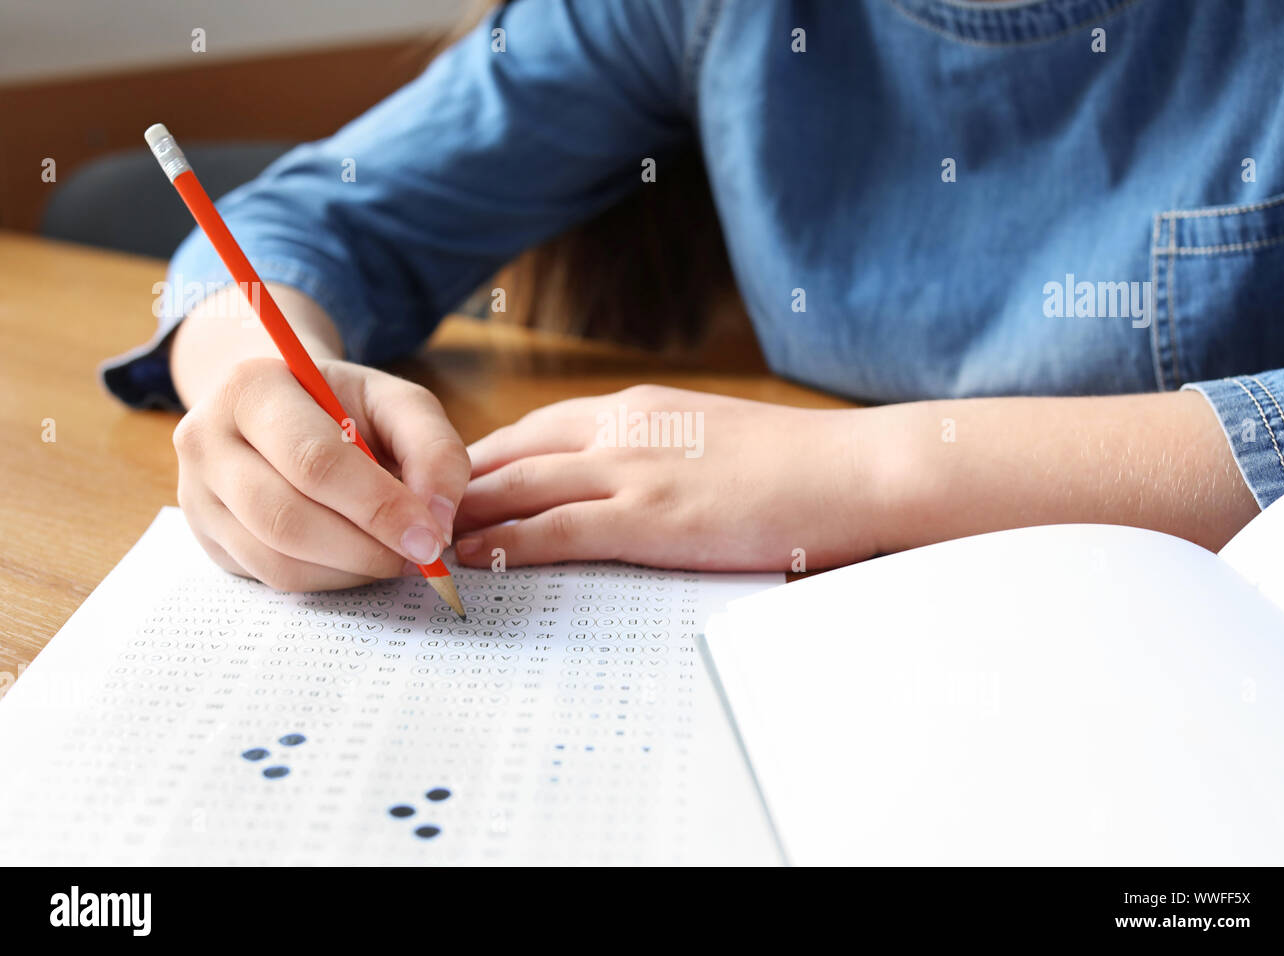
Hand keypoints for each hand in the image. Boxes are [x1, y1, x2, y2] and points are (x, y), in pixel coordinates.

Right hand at [173, 357, 470, 590]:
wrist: (286, 409)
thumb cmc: (344, 404)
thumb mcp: (396, 402)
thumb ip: (432, 448)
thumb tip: (438, 519)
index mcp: (251, 388)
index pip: (314, 462)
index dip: (379, 507)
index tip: (430, 537)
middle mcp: (207, 440)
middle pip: (288, 518)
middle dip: (368, 548)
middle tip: (421, 557)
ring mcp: (198, 495)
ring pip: (278, 559)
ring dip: (353, 570)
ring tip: (398, 556)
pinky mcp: (209, 539)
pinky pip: (273, 578)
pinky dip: (331, 579)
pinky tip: (363, 559)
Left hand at [453, 385, 899, 570]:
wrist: (851, 469)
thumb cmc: (794, 462)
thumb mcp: (710, 438)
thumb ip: (659, 451)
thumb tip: (629, 482)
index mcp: (637, 408)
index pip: (534, 428)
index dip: (483, 458)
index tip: (449, 486)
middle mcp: (621, 428)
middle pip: (509, 452)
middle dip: (454, 484)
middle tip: (413, 513)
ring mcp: (632, 470)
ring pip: (518, 487)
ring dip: (462, 513)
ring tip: (419, 540)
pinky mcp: (649, 516)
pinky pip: (556, 530)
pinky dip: (505, 544)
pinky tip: (472, 559)